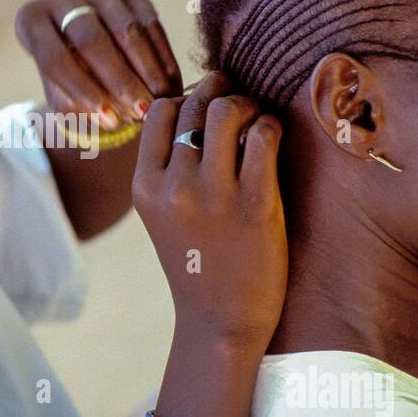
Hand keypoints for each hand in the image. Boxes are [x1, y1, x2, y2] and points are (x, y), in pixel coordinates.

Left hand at [14, 0, 181, 127]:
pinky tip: (171, 85)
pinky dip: (162, 56)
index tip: (110, 121)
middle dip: (120, 79)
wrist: (83, 50)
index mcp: (30, 20)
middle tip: (141, 112)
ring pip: (126, 28)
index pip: (54, 57)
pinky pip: (150, 23)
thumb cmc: (66, 79)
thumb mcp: (60, 96)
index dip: (83, 90)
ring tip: (159, 101)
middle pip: (91, 38)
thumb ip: (77, 108)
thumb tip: (110, 117)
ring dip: (147, 69)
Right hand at [132, 72, 286, 354]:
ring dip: (248, 106)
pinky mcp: (256, 205)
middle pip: (195, 103)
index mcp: (145, 187)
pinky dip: (270, 126)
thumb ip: (168, 168)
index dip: (187, 98)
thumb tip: (195, 106)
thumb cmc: (198, 263)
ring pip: (227, 110)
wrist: (221, 322)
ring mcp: (213, 195)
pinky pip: (263, 135)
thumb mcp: (163, 215)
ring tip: (256, 124)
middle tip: (239, 108)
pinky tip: (272, 140)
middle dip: (221, 94)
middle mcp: (174, 186)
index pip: (160, 108)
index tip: (206, 111)